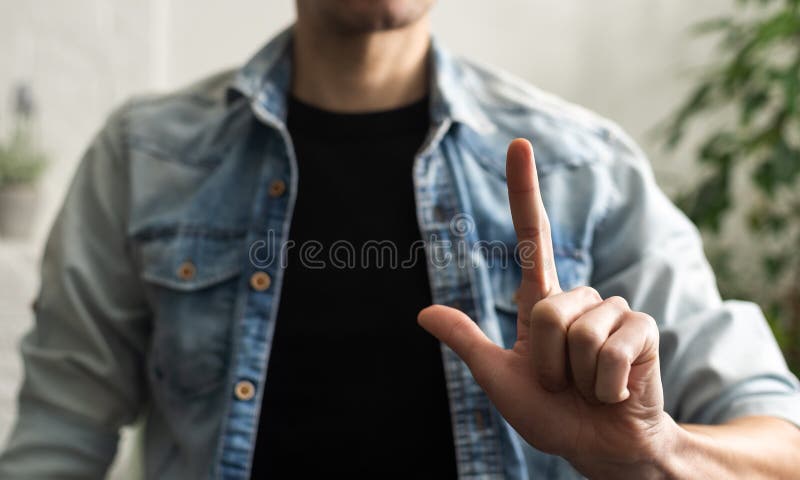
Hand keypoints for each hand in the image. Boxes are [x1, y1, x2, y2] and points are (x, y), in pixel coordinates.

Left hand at [418, 139, 679, 478]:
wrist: (600, 446)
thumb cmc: (551, 414)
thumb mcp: (500, 380)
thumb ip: (468, 345)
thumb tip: (422, 314)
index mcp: (540, 302)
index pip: (531, 236)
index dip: (523, 191)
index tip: (518, 144)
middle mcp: (577, 298)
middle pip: (546, 310)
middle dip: (547, 361)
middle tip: (562, 383)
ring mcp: (613, 310)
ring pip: (578, 332)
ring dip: (576, 375)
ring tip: (588, 386)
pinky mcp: (644, 329)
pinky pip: (611, 351)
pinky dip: (605, 385)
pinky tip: (616, 389)